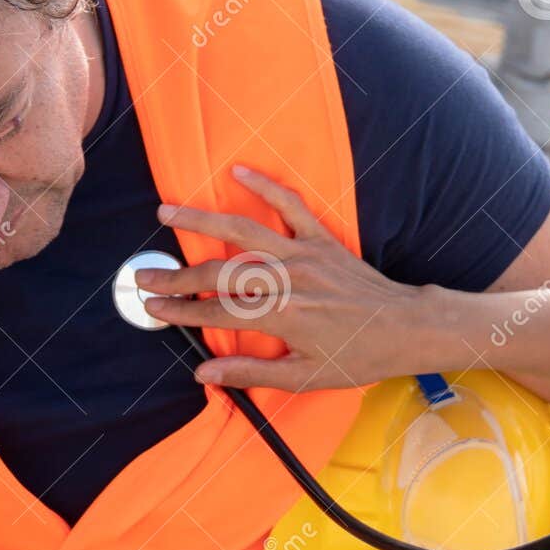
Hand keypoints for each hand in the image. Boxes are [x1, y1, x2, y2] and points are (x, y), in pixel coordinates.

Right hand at [134, 164, 431, 390]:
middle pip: (220, 272)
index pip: (217, 313)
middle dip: (177, 275)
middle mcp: (288, 280)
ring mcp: (304, 255)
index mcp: (282, 317)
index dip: (181, 311)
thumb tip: (204, 374)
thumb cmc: (358, 357)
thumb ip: (250, 374)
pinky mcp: (322, 239)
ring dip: (202, 220)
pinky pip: (291, 206)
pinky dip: (265, 186)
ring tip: (167, 211)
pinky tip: (239, 171)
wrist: (406, 327)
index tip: (152, 308)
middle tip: (144, 275)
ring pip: (244, 231)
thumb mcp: (305, 378)